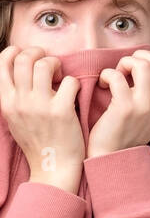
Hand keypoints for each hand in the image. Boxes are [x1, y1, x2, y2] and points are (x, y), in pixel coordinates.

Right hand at [0, 46, 83, 192]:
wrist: (52, 166)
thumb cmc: (38, 141)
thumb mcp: (15, 118)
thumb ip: (14, 96)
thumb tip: (18, 72)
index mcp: (6, 101)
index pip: (2, 63)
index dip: (16, 51)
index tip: (29, 56)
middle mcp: (20, 101)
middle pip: (24, 58)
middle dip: (39, 53)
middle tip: (50, 62)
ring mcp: (40, 106)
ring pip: (44, 65)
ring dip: (56, 64)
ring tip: (61, 76)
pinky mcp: (61, 111)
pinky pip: (69, 82)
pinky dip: (74, 82)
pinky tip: (74, 92)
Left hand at [88, 49, 149, 157]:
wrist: (111, 157)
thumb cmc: (125, 133)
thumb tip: (149, 65)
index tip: (141, 62)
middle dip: (139, 56)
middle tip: (126, 67)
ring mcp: (145, 106)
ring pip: (142, 65)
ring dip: (125, 62)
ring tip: (116, 74)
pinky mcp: (125, 108)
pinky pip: (117, 76)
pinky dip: (107, 74)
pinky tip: (104, 84)